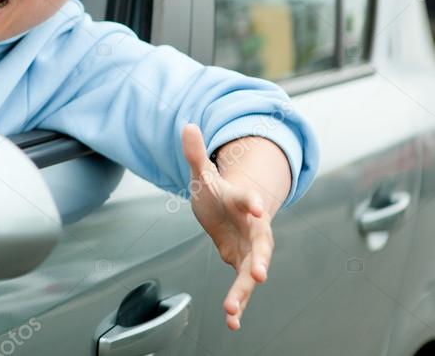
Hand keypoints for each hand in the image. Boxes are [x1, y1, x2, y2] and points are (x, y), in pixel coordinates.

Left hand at [181, 124, 279, 331]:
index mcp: (241, 201)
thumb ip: (196, 153)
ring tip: (231, 309)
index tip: (256, 206)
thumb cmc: (218, 192)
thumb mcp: (203, 174)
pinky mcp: (242, 267)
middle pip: (261, 244)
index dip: (251, 201)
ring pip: (252, 271)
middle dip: (261, 259)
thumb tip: (186, 125)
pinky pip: (242, 288)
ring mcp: (250, 249)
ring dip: (243, 290)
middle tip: (259, 272)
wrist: (229, 211)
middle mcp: (252, 228)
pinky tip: (231, 322)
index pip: (248, 199)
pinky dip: (238, 304)